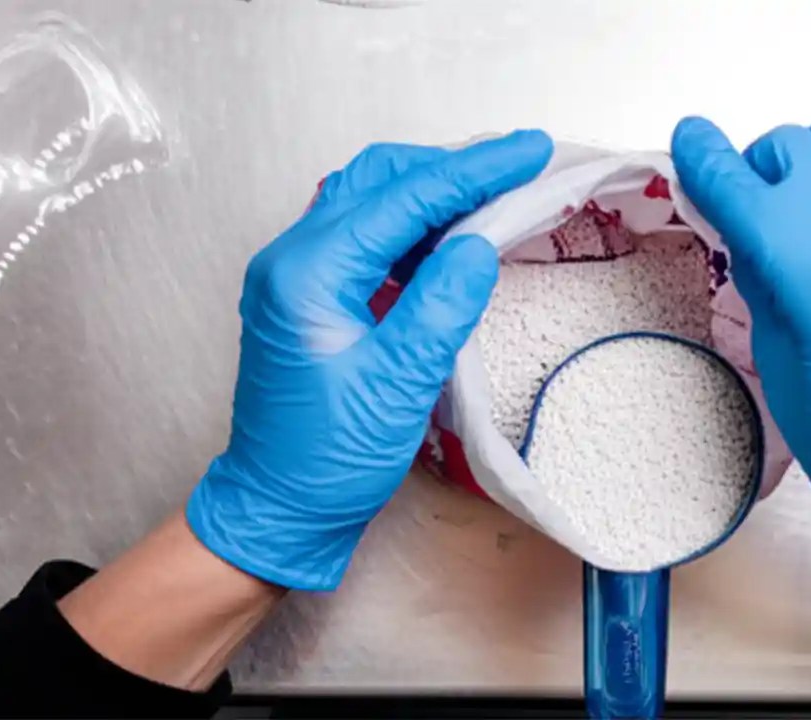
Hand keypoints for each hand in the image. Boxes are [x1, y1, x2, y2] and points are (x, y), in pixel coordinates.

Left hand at [187, 131, 552, 589]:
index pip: (405, 196)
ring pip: (370, 200)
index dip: (475, 169)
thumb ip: (441, 305)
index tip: (532, 149)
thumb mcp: (398, 384)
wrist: (277, 507)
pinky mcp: (311, 296)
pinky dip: (413, 225)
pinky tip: (453, 236)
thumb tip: (479, 244)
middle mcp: (293, 258)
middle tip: (518, 164)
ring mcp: (297, 275)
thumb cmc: (330, 456)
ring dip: (432, 189)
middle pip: (379, 178)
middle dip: (451, 165)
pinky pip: (365, 235)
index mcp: (309, 272)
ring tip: (495, 191)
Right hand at [671, 115, 810, 573]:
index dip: (703, 159)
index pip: (737, 186)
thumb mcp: (773, 353)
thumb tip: (737, 218)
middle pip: (788, 150)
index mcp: (809, 272)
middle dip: (757, 173)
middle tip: (751, 213)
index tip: (690, 143)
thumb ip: (755, 273)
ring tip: (808, 198)